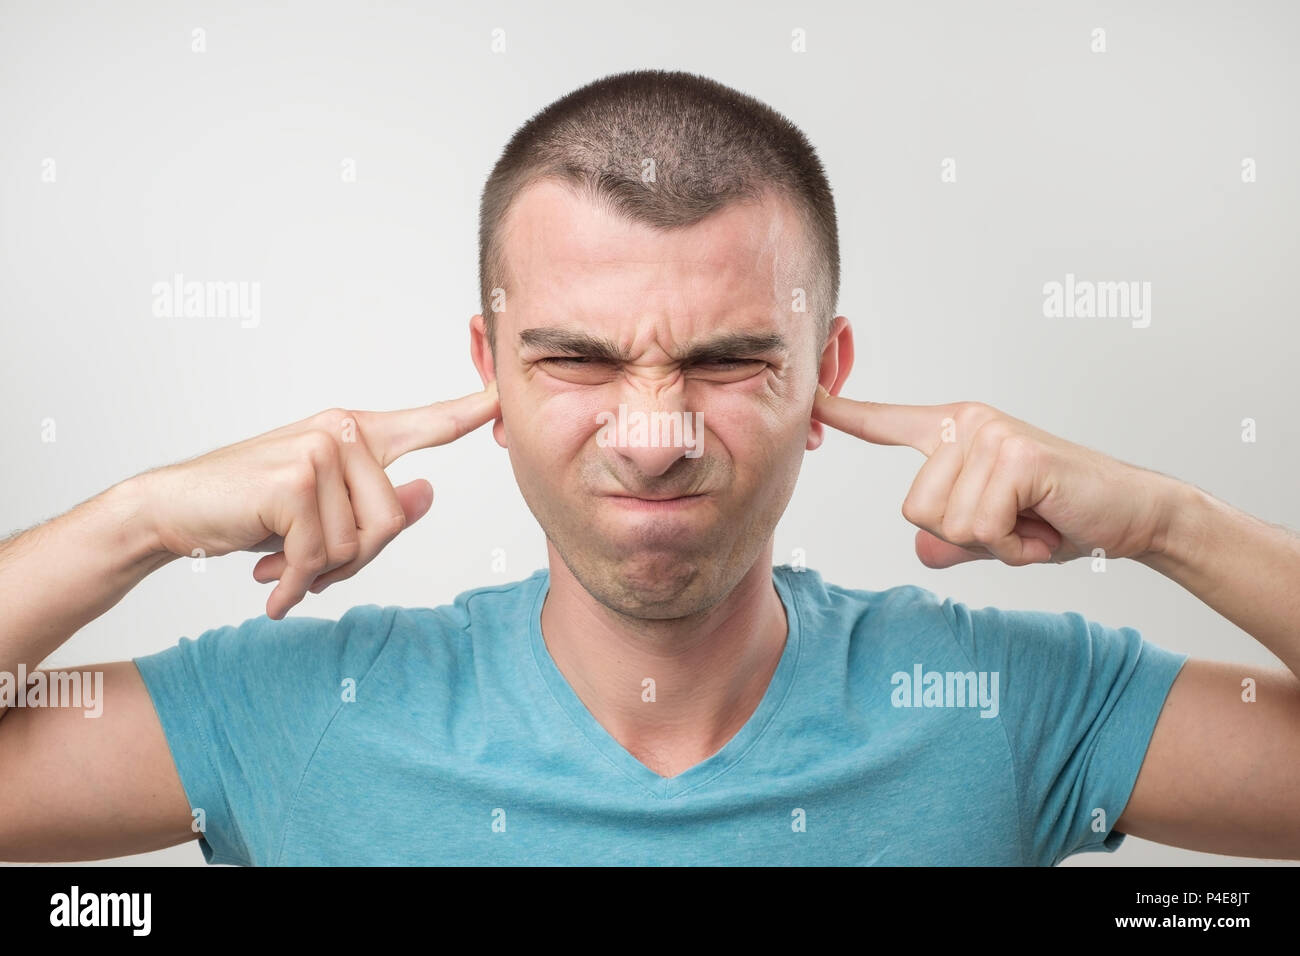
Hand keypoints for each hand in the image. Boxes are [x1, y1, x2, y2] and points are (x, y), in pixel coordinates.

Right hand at [141, 383, 499, 617]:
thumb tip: (428, 491)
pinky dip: (292, 585)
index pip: (429, 423)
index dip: (474, 410)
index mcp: (359, 433)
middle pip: (394, 522)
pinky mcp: (295, 480)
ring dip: (317, 572)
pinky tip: (268, 585)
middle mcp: (344, 432)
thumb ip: (379, 507)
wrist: (175, 509)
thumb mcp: (325, 514)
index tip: (506, 392)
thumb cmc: (253, 511)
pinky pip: (318, 557)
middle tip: (306, 565)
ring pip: (357, 544)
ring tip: (281, 560)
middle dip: (352, 561)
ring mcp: (321, 450)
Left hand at [812, 388, 1176, 568]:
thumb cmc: (1060, 518)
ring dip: (993, 542)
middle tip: (1015, 521)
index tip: (811, 398)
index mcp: (955, 430)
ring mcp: (991, 436)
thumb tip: (922, 552)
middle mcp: (967, 424)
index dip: (846, 415)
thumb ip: (953, 539)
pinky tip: (1042, 525)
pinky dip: (1014, 546)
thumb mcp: (995, 533)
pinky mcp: (1016, 457)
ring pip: (946, 523)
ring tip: (1030, 521)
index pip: (888, 423)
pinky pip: (982, 528)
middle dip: (964, 536)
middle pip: (914, 511)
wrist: (1130, 515)